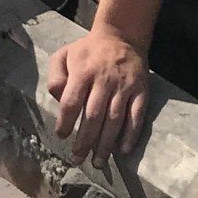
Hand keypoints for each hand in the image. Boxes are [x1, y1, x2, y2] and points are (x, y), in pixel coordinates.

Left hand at [46, 27, 151, 165]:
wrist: (122, 35)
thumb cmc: (88, 51)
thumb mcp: (65, 54)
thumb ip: (56, 76)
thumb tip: (57, 98)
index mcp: (83, 71)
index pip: (72, 102)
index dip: (66, 122)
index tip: (62, 136)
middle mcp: (104, 79)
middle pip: (93, 116)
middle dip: (84, 141)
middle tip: (77, 160)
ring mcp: (125, 86)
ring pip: (114, 120)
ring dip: (105, 144)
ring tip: (98, 162)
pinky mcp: (141, 91)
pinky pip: (137, 116)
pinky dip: (130, 135)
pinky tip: (122, 151)